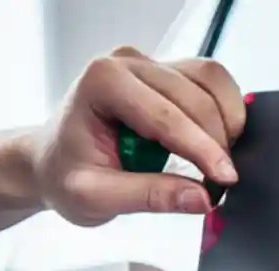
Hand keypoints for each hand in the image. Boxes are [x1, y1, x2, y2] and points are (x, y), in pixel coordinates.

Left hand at [33, 46, 245, 225]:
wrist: (52, 160)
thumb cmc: (64, 175)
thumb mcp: (96, 197)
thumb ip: (149, 196)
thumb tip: (202, 198)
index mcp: (102, 82)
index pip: (166, 115)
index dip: (202, 149)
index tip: (225, 179)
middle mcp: (127, 63)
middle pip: (195, 95)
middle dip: (217, 141)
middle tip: (223, 181)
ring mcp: (149, 64)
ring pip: (210, 81)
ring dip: (227, 121)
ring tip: (220, 161)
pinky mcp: (167, 72)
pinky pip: (210, 82)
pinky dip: (224, 112)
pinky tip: (217, 142)